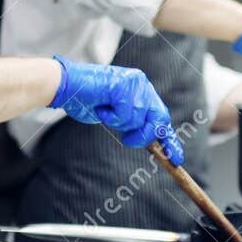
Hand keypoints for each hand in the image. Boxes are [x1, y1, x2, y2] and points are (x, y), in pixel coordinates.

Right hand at [50, 56, 183, 164]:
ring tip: (105, 112)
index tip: (176, 159)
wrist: (65, 86)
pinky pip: (125, 114)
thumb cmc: (87, 100)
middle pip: (159, 118)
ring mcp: (134, 82)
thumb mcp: (116, 115)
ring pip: (139, 119)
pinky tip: (101, 107)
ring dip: (120, 123)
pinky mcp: (123, 85)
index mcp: (142, 89)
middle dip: (144, 135)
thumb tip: (152, 142)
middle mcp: (141, 83)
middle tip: (127, 139)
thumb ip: (134, 122)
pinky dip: (111, 117)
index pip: (162, 117)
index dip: (169, 139)